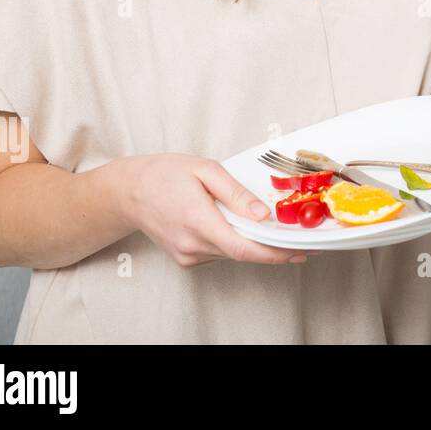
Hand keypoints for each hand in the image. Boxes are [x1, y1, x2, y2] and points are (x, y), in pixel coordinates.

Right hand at [112, 154, 319, 267]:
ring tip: (271, 227)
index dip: (276, 253)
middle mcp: (192, 246)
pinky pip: (221, 253)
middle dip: (274, 248)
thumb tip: (263, 214)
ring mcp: (188, 256)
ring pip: (233, 254)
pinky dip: (236, 241)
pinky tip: (239, 225)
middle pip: (244, 253)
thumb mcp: (205, 171)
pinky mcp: (187, 259)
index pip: (245, 248)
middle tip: (301, 239)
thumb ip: (237, 194)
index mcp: (199, 222)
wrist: (129, 192)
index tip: (301, 251)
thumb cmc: (165, 175)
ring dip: (254, 243)